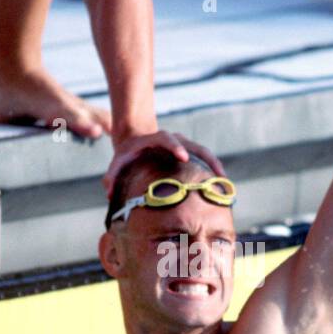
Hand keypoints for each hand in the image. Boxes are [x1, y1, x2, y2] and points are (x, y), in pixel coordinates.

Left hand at [104, 130, 226, 193]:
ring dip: (215, 165)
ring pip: (204, 152)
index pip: (167, 139)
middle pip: (193, 145)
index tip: (183, 157)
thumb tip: (109, 194)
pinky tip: (221, 185)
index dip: (176, 146)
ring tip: (223, 182)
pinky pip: (205, 160)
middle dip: (204, 157)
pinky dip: (213, 170)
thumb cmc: (127, 155)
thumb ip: (112, 176)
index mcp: (156, 139)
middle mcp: (174, 140)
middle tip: (214, 173)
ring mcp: (185, 146)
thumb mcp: (118, 162)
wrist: (136, 142)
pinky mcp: (190, 154)